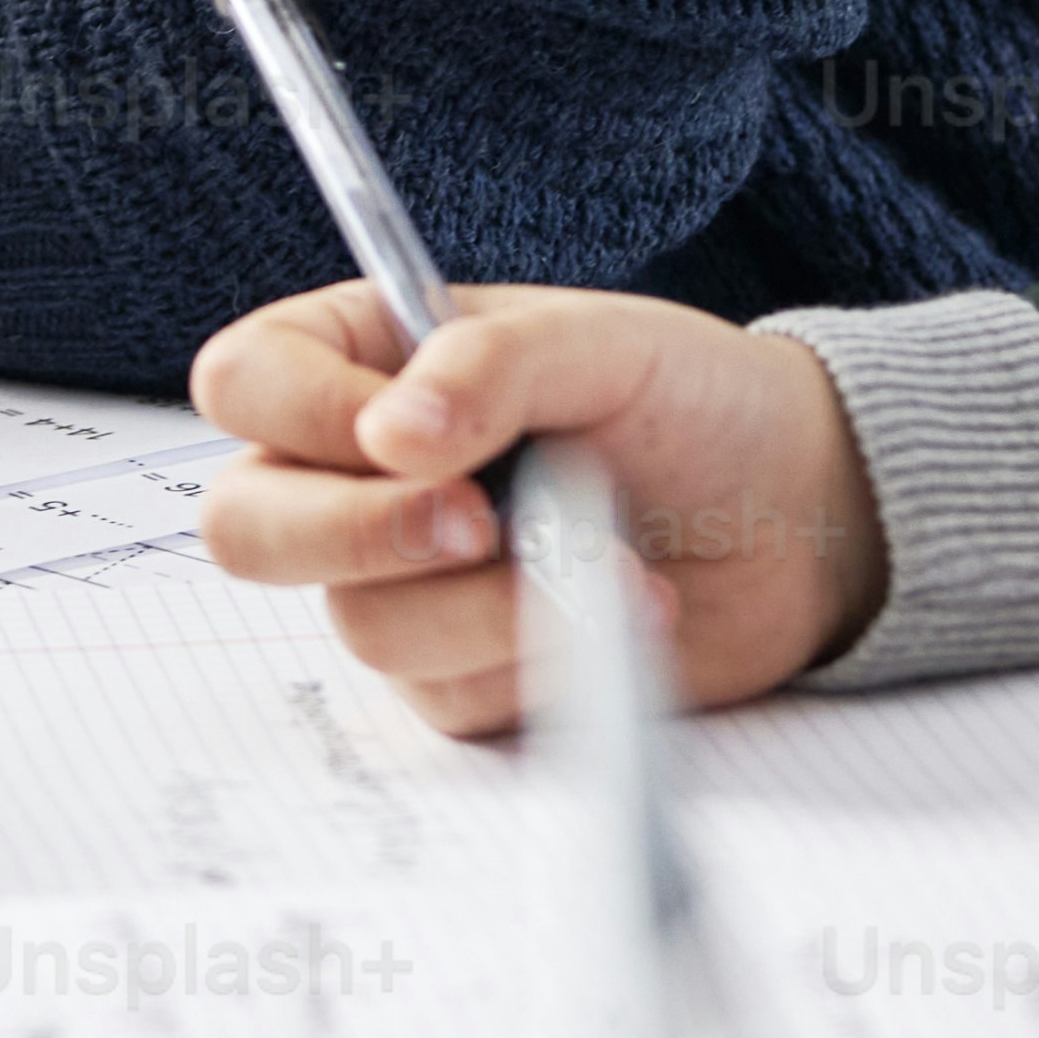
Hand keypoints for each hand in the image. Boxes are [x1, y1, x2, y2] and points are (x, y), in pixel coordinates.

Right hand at [189, 280, 884, 741]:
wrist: (791, 517)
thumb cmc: (690, 402)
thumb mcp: (605, 344)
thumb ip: (495, 363)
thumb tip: (392, 434)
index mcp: (362, 362)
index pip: (247, 382)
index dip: (302, 415)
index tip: (410, 430)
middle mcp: (356, 477)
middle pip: (247, 528)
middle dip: (360, 535)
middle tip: (482, 521)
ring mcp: (399, 583)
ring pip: (361, 622)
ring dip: (491, 602)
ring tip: (612, 562)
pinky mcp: (458, 675)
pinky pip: (445, 693)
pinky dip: (539, 657)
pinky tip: (623, 614)